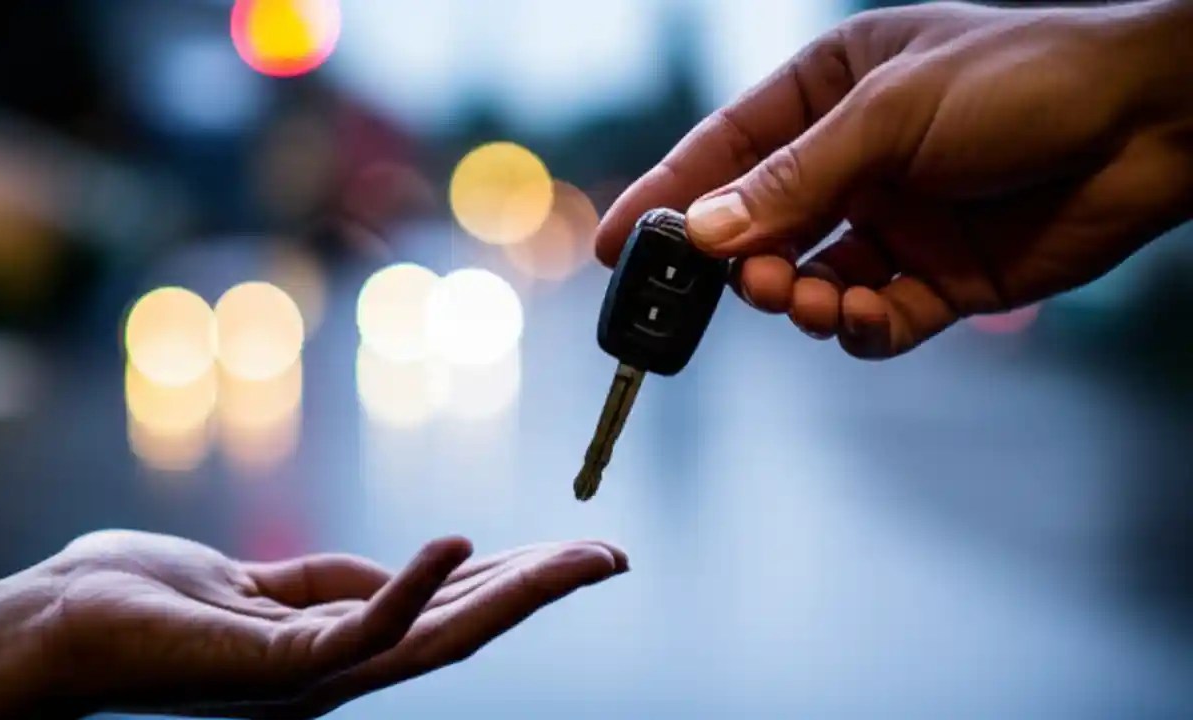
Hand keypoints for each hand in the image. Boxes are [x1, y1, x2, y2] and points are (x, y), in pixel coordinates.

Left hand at [0, 530, 626, 718]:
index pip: (447, 613)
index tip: (577, 551)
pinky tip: (460, 547)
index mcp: (338, 648)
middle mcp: (339, 671)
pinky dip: (415, 588)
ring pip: (435, 639)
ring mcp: (309, 677)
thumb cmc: (143, 604)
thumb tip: (410, 569)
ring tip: (583, 557)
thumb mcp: (258, 587)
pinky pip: (358, 630)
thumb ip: (331, 584)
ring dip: (516, 594)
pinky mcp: (274, 670)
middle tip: (613, 556)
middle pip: (462, 629)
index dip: (517, 584)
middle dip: (543, 591)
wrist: (49, 628)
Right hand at [596, 0, 1192, 357]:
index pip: (725, 150)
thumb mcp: (889, 116)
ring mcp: (892, 222)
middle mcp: (851, 160)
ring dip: (794, 301)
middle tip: (731, 286)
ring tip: (802, 300)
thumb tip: (699, 234)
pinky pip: (870, 318)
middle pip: (757, 225)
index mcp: (828, 92)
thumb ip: (790, 182)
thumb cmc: (1025, 80)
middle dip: (736, 264)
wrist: (1155, 125)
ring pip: (806, 281)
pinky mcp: (935, 278)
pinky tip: (858, 319)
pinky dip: (854, 329)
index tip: (618, 247)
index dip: (667, 198)